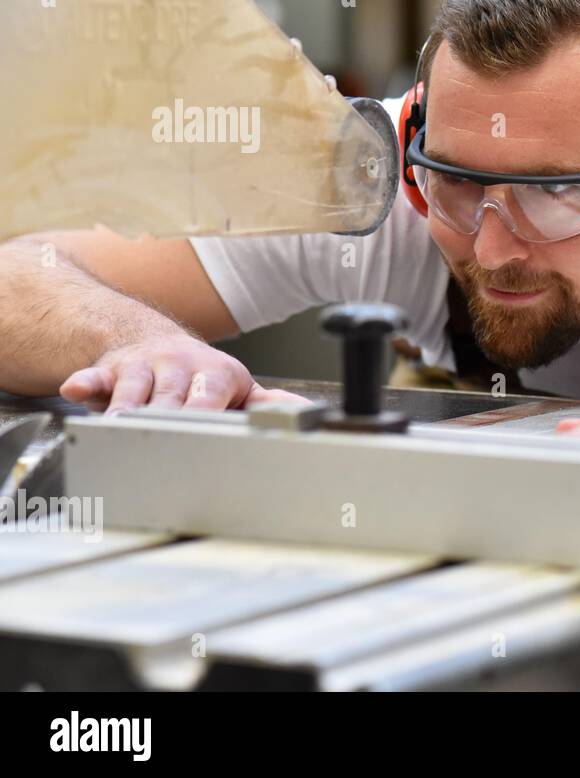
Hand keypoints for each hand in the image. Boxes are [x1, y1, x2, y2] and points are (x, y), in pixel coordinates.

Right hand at [59, 334, 309, 412]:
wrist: (155, 343)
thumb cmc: (201, 376)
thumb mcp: (238, 387)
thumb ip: (266, 403)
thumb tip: (303, 411)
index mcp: (214, 373)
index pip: (211, 392)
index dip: (205, 409)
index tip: (201, 426)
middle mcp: (178, 365)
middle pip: (170, 393)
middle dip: (164, 413)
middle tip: (159, 435)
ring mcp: (143, 366)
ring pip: (133, 387)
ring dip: (127, 405)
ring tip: (122, 423)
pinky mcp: (110, 371)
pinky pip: (95, 375)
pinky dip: (86, 382)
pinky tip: (78, 389)